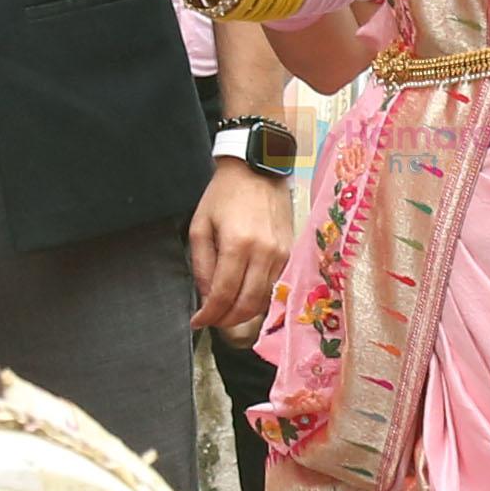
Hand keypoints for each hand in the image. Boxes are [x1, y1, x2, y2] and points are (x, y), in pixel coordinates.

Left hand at [192, 154, 290, 336]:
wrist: (258, 169)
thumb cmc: (225, 194)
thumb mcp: (200, 226)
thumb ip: (202, 264)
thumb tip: (207, 296)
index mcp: (238, 243)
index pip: (223, 294)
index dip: (209, 314)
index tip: (198, 321)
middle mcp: (264, 252)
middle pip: (247, 304)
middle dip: (226, 320)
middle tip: (211, 321)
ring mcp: (281, 253)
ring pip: (264, 300)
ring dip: (243, 313)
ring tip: (226, 312)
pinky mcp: (291, 252)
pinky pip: (275, 286)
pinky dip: (259, 298)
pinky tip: (244, 297)